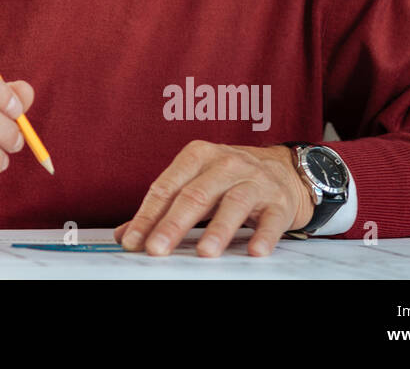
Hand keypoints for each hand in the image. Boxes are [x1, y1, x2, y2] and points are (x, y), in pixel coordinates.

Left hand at [114, 142, 313, 256]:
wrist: (284, 169)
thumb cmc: (230, 178)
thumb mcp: (195, 183)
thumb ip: (162, 208)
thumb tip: (125, 235)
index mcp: (197, 156)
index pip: (166, 187)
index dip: (147, 216)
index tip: (133, 241)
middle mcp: (225, 164)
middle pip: (195, 195)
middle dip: (173, 224)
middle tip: (157, 249)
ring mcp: (254, 181)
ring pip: (233, 204)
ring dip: (218, 230)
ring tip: (205, 253)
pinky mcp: (278, 201)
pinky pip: (271, 219)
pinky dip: (263, 235)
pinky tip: (255, 251)